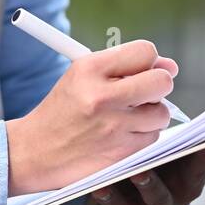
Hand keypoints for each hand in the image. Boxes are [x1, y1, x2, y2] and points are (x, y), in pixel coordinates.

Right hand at [5, 39, 178, 195]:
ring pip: (161, 113)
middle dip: (159, 85)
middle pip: (161, 81)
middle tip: (146, 92)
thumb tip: (171, 66)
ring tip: (128, 117)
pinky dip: (143, 135)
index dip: (151, 60)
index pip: (145, 51)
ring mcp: (113, 127)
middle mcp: (102, 97)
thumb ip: (124, 68)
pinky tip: (122, 135)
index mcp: (89, 69)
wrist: (34, 152)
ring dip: (151, 114)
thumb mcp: (80, 77)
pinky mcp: (120, 152)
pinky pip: (152, 137)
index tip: (145, 70)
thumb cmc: (63, 111)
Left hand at [40, 118, 204, 204]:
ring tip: (96, 185)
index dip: (198, 159)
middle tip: (136, 169)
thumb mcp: (198, 154)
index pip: (196, 169)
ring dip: (108, 197)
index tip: (198, 147)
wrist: (134, 202)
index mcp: (187, 183)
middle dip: (147, 182)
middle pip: (157, 195)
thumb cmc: (168, 169)